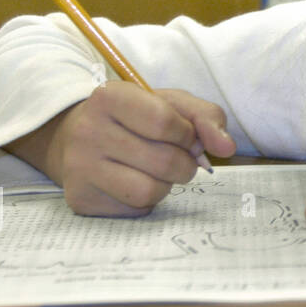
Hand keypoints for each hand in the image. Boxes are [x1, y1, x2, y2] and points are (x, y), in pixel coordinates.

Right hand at [14, 82, 236, 216]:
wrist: (79, 137)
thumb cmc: (135, 118)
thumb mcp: (171, 103)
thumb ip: (206, 117)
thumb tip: (227, 148)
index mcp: (110, 97)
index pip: (165, 122)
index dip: (189, 135)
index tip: (190, 138)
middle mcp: (87, 131)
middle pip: (163, 161)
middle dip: (185, 164)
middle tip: (179, 158)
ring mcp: (79, 168)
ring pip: (150, 191)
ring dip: (167, 184)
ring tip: (157, 170)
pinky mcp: (80, 199)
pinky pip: (135, 209)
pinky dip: (147, 200)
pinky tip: (134, 182)